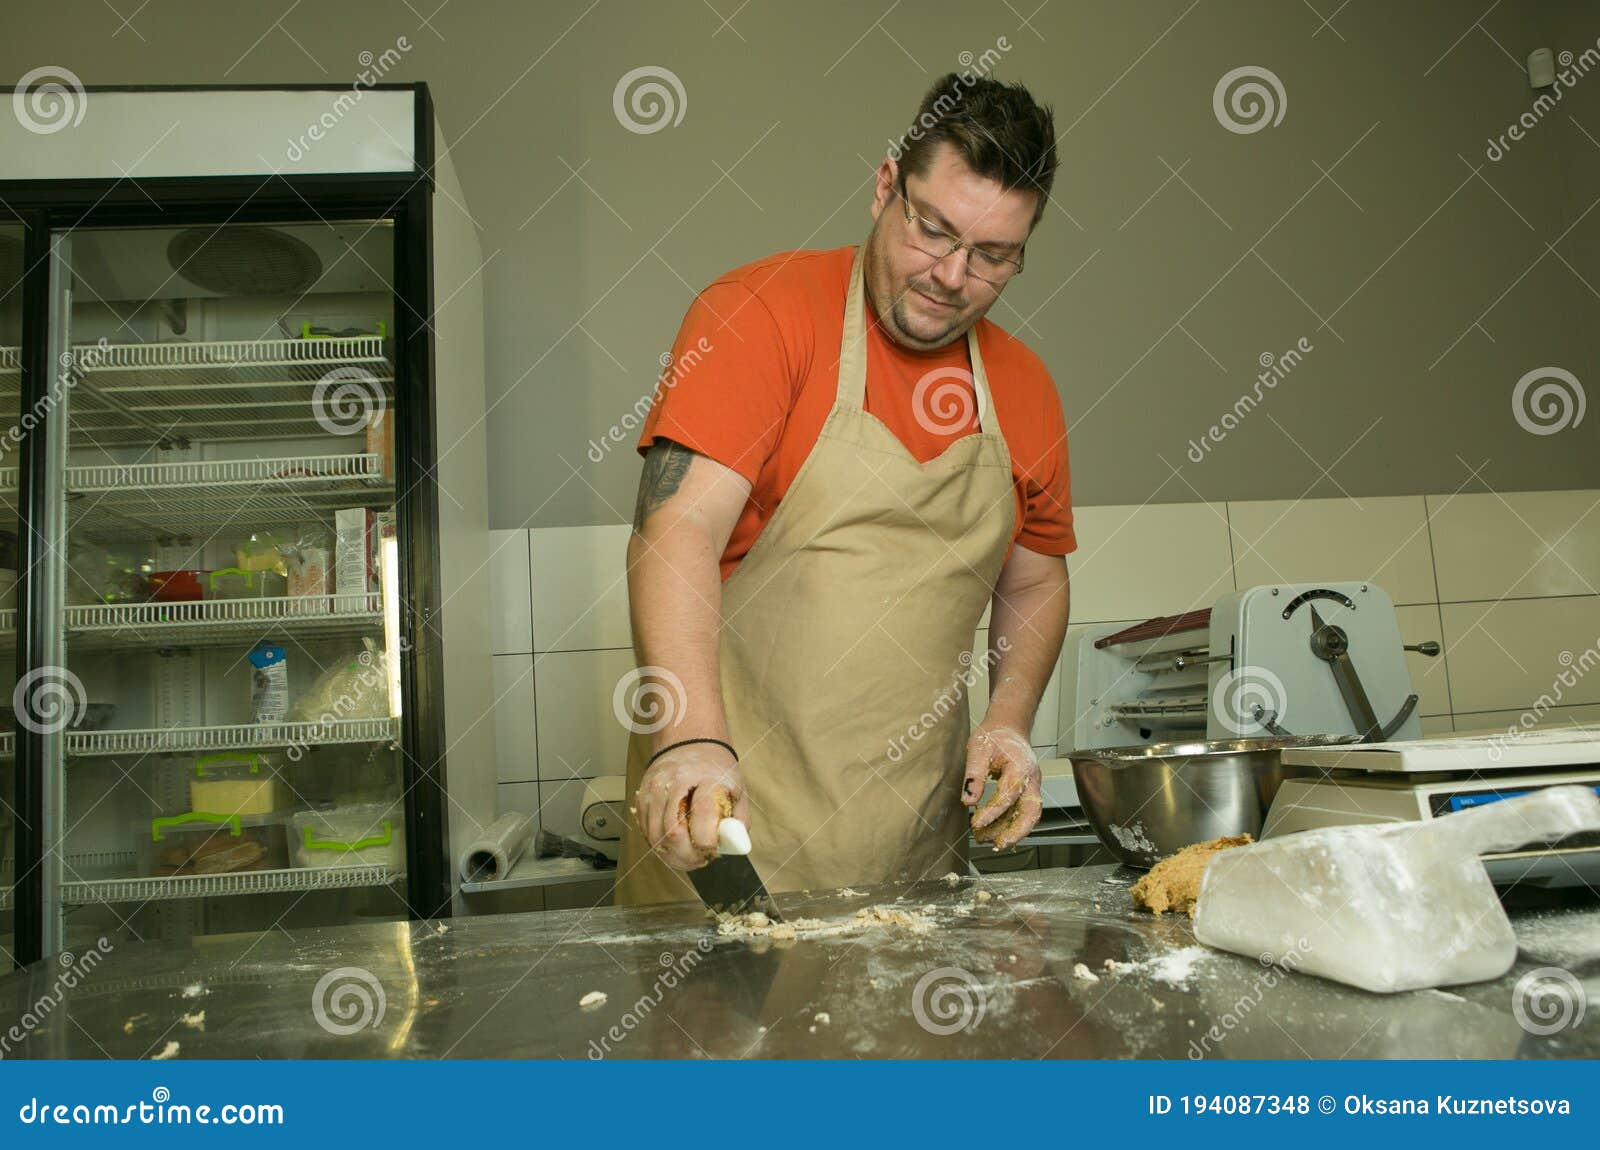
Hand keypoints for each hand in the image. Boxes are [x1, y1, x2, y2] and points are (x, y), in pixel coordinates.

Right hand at [635, 742, 747, 870]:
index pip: (702, 816)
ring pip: (655, 835)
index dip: (706, 843)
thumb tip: (734, 846)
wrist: (689, 742)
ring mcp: (655, 789)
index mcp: (706, 779)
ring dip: (670, 856)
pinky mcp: (642, 796)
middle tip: (698, 861)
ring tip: (686, 858)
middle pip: (673, 832)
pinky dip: (658, 844)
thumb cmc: (715, 768)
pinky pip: (645, 830)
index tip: (711, 851)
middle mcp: (675, 782)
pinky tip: (672, 846)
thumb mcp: (737, 788)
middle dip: (686, 857)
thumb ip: (739, 819)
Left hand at [962, 724, 1042, 850]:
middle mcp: (1032, 779)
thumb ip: (974, 775)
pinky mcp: (1027, 792)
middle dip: (1016, 831)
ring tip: (988, 840)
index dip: (993, 812)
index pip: (1009, 794)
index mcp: (1021, 766)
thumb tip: (969, 801)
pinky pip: (1022, 812)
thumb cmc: (995, 735)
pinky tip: (994, 832)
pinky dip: (1011, 824)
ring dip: (1011, 831)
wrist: (1009, 727)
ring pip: (1028, 815)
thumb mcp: (978, 749)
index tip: (976, 823)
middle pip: (1031, 811)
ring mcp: (1032, 786)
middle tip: (997, 844)